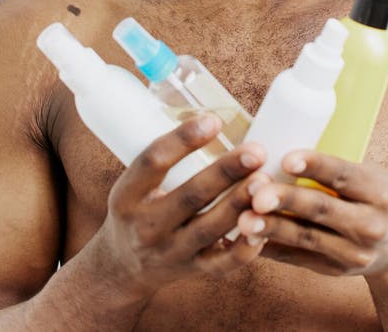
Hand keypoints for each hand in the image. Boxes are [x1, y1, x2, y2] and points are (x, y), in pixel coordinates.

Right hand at [93, 113, 270, 297]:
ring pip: (208, 229)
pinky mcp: (191, 271)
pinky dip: (245, 248)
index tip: (214, 119)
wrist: (122, 267)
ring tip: (266, 180)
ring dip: (239, 204)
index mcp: (128, 194)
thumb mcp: (136, 182)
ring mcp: (169, 252)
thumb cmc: (139, 208)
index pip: (152, 161)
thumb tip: (217, 115)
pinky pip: (221, 265)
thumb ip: (169, 156)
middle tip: (256, 150)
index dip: (183, 140)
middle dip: (225, 172)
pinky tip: (266, 224)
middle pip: (189, 196)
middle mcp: (146, 225)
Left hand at [237, 150, 387, 278]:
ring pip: (306, 238)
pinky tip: (246, 238)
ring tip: (243, 220)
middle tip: (255, 192)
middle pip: (321, 209)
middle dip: (286, 200)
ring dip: (272, 228)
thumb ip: (335, 169)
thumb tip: (282, 146)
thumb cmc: (375, 198)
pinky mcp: (336, 272)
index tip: (286, 158)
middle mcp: (370, 224)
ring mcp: (354, 253)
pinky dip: (272, 248)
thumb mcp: (370, 176)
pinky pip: (299, 259)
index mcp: (378, 191)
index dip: (314, 166)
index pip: (343, 175)